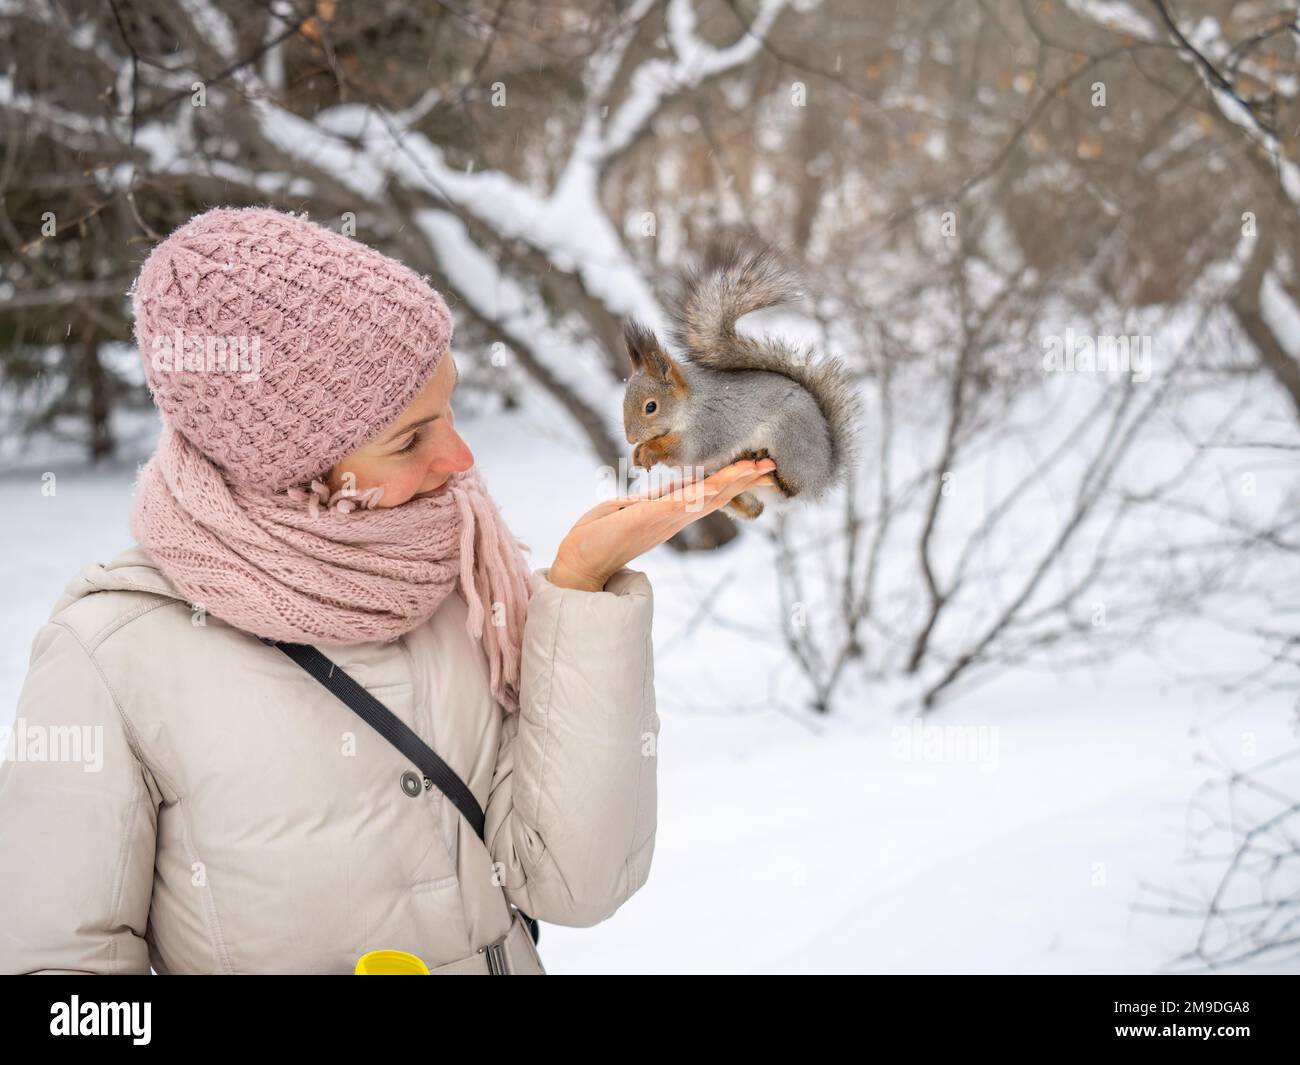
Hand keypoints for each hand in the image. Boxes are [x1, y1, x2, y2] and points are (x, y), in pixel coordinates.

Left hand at [547, 459, 778, 590]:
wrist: (578, 563)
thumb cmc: (596, 537)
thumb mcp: (628, 509)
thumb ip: (652, 499)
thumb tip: (670, 489)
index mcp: (668, 513)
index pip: (707, 494)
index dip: (732, 482)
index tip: (755, 470)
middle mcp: (673, 518)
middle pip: (717, 495)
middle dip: (744, 481)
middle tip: (771, 467)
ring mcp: (664, 518)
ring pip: (707, 497)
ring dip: (733, 482)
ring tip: (758, 469)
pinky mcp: (650, 517)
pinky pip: (682, 502)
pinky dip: (703, 491)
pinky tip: (721, 482)